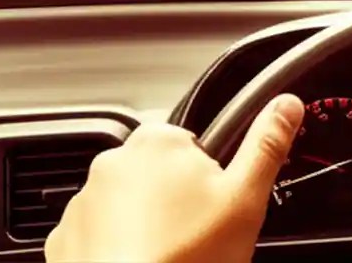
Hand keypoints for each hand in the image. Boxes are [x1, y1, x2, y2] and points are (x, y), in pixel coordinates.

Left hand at [45, 94, 304, 262]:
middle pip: (157, 174)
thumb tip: (286, 105)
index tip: (213, 209)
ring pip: (126, 206)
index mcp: (158, 143)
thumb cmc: (188, 259)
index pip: (190, 146)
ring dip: (144, 224)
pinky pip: (97, 235)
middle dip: (175, 200)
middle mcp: (113, 163)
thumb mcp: (245, 199)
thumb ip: (266, 145)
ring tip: (169, 256)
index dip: (208, 178)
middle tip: (196, 237)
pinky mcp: (65, 239)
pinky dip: (115, 249)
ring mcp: (83, 203)